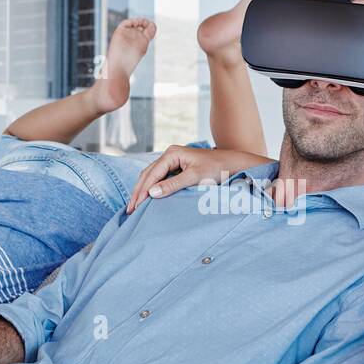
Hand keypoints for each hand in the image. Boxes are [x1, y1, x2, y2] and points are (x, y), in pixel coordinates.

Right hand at [125, 145, 273, 212]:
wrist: (233, 164)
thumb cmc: (217, 168)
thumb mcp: (195, 177)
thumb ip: (173, 185)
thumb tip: (151, 193)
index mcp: (172, 153)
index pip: (151, 174)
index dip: (141, 191)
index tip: (135, 207)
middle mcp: (170, 155)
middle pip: (147, 175)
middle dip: (138, 192)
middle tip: (130, 210)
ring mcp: (173, 161)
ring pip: (151, 177)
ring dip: (143, 191)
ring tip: (135, 207)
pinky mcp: (177, 168)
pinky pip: (159, 179)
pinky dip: (152, 190)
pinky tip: (148, 200)